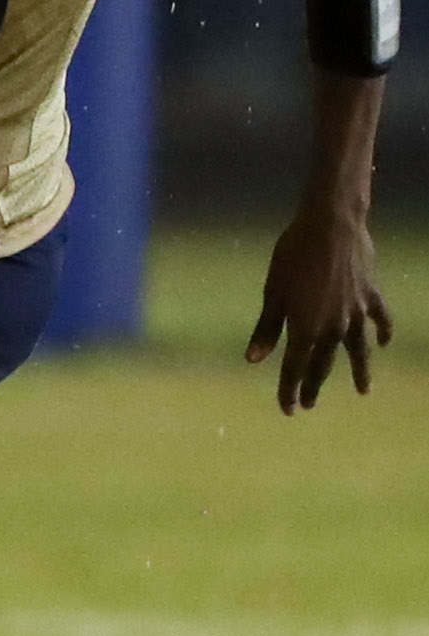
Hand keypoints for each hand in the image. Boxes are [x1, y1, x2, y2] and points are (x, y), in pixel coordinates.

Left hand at [247, 205, 392, 412]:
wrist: (331, 226)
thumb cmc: (293, 256)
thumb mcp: (273, 292)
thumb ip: (266, 328)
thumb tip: (253, 360)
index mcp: (305, 327)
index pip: (294, 367)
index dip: (289, 389)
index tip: (288, 410)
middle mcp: (334, 326)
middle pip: (323, 363)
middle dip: (314, 385)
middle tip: (309, 404)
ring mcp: (357, 312)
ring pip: (358, 349)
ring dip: (359, 371)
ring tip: (362, 390)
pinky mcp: (371, 295)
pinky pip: (380, 320)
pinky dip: (383, 333)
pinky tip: (382, 344)